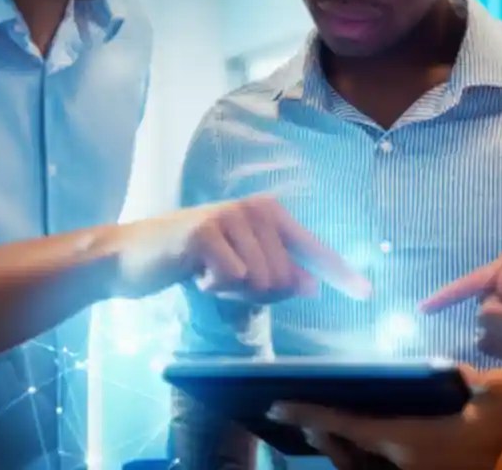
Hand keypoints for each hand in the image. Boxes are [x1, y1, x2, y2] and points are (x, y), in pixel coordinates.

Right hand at [112, 196, 372, 302]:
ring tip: (207, 272)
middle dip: (255, 293)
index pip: (314, 249)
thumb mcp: (241, 271)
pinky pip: (231, 279)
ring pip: (260, 281)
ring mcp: (230, 215)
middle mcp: (255, 208)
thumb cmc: (193, 263)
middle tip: (222, 278)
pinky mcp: (205, 231)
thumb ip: (278, 277)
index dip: (340, 273)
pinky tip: (193, 271)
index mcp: (270, 213)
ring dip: (231, 291)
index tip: (367, 292)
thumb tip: (312, 287)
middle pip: (284, 278)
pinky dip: (212, 286)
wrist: (134, 255)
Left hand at [269, 367, 501, 469]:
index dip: (310, 412)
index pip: (348, 423)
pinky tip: (369, 445)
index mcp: (413, 438)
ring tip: (327, 428)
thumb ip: (464, 376)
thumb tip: (444, 370)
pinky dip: (369, 460)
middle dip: (322, 433)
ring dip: (344, 450)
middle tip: (300, 415)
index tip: (279, 403)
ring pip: (366, 468)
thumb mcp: (496, 389)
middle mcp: (407, 466)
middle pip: (348, 452)